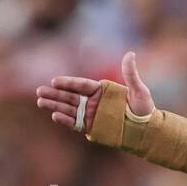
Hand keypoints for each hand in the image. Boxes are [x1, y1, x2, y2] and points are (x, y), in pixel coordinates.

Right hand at [35, 51, 154, 132]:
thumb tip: (130, 54)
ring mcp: (91, 115)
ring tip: (41, 102)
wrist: (147, 131)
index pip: (81, 85)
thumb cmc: (144, 109)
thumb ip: (130, 74)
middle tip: (39, 91)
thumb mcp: (139, 90)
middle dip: (54, 94)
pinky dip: (65, 120)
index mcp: (101, 90)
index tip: (55, 81)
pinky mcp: (91, 127)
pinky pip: (75, 123)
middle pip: (70, 96)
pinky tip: (55, 116)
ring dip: (55, 105)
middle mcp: (93, 102)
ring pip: (69, 109)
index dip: (68, 83)